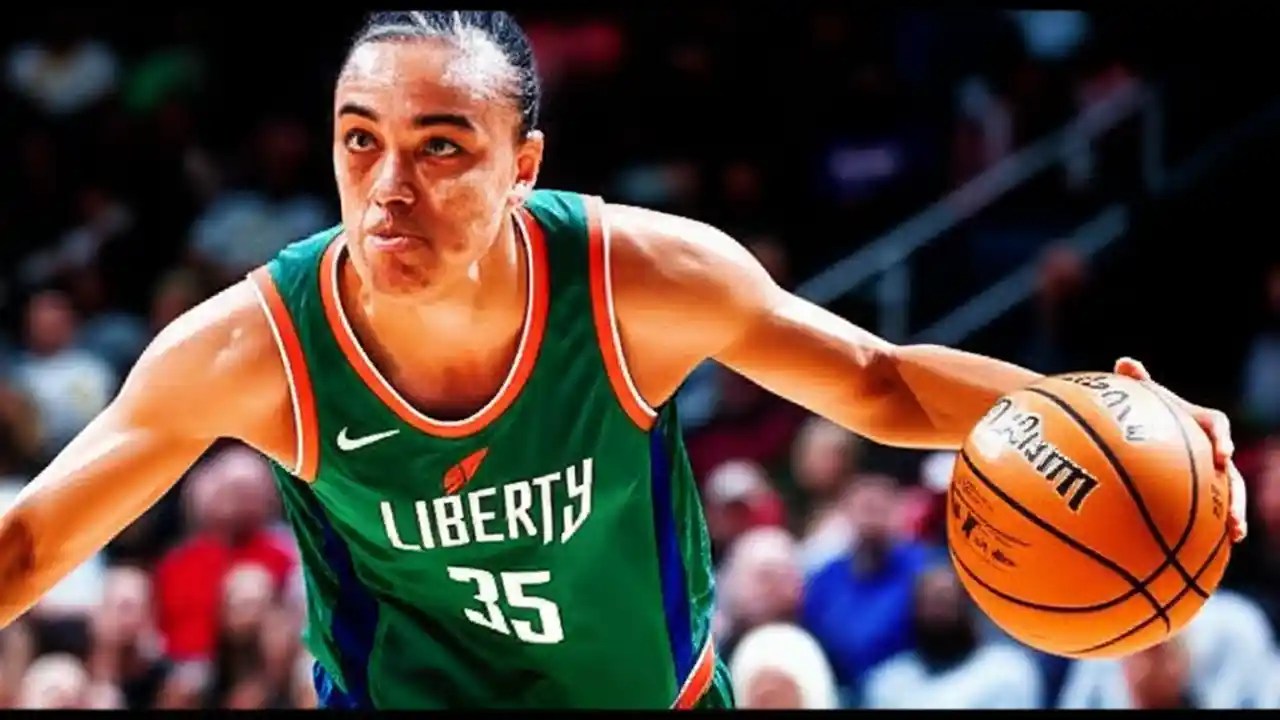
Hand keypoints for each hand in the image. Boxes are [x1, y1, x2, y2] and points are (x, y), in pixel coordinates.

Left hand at [1114, 357, 1247, 542]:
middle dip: (1236, 493)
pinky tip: (1203, 549)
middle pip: (1232, 471)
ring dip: (1234, 513)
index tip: (1222, 455)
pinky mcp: (1198, 489)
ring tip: (1235, 535)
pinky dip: (1209, 527)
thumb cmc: (1138, 409)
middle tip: (1233, 515)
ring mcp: (1207, 470)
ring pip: (1227, 494)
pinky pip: (1207, 510)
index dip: (1223, 438)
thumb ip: (1134, 382)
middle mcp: (1210, 447)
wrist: (1141, 427)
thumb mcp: (1136, 396)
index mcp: (1198, 420)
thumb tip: (1124, 362)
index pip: (1217, 424)